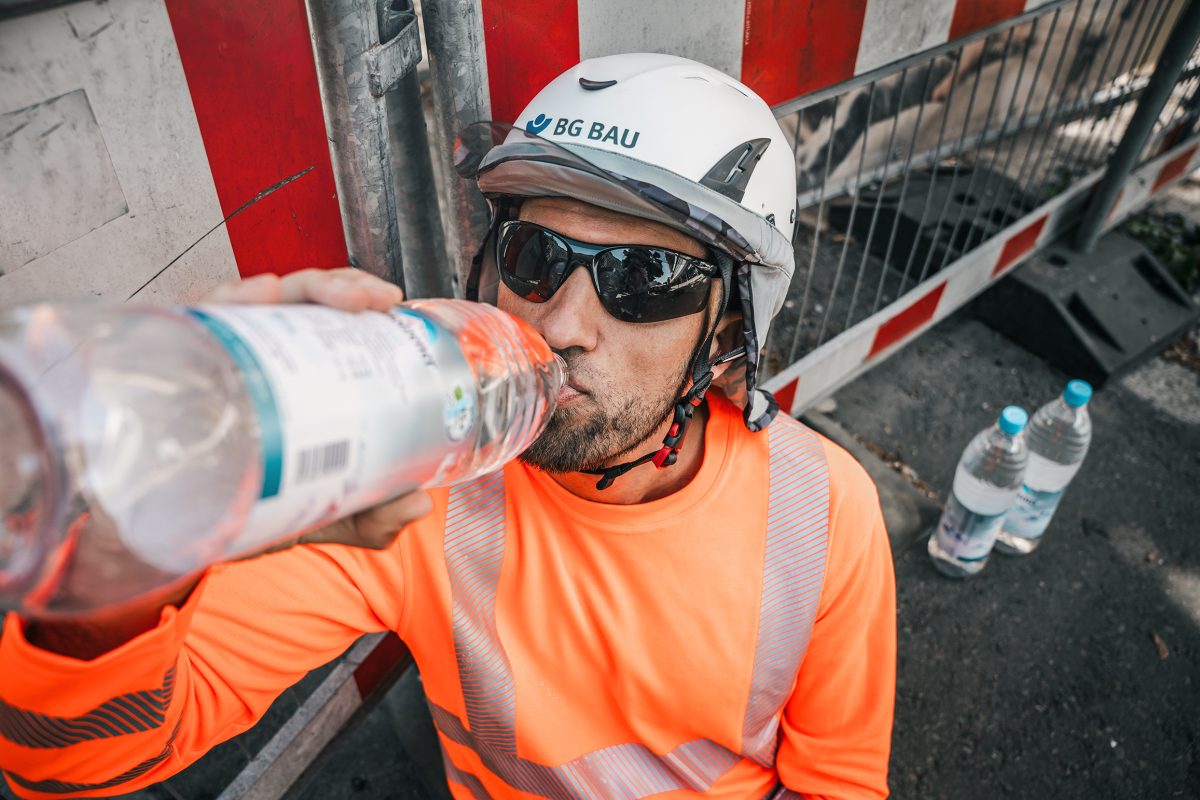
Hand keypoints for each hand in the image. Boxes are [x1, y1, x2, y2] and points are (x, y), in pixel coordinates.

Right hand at [22, 270, 423, 655]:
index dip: (363, 301)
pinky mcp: (177, 358)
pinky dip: (231, 298)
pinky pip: (200, 317)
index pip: (332, 321)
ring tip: (340, 296)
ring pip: (262, 296)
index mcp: (299, 376)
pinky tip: (260, 295)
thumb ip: (368, 516)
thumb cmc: (248, 506)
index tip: (392, 306)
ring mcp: (221, 352)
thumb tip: (416, 504)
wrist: (170, 536)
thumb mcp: (317, 515)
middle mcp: (261, 355)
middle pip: (305, 299)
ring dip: (307, 286)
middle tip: (375, 300)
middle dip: (345, 286)